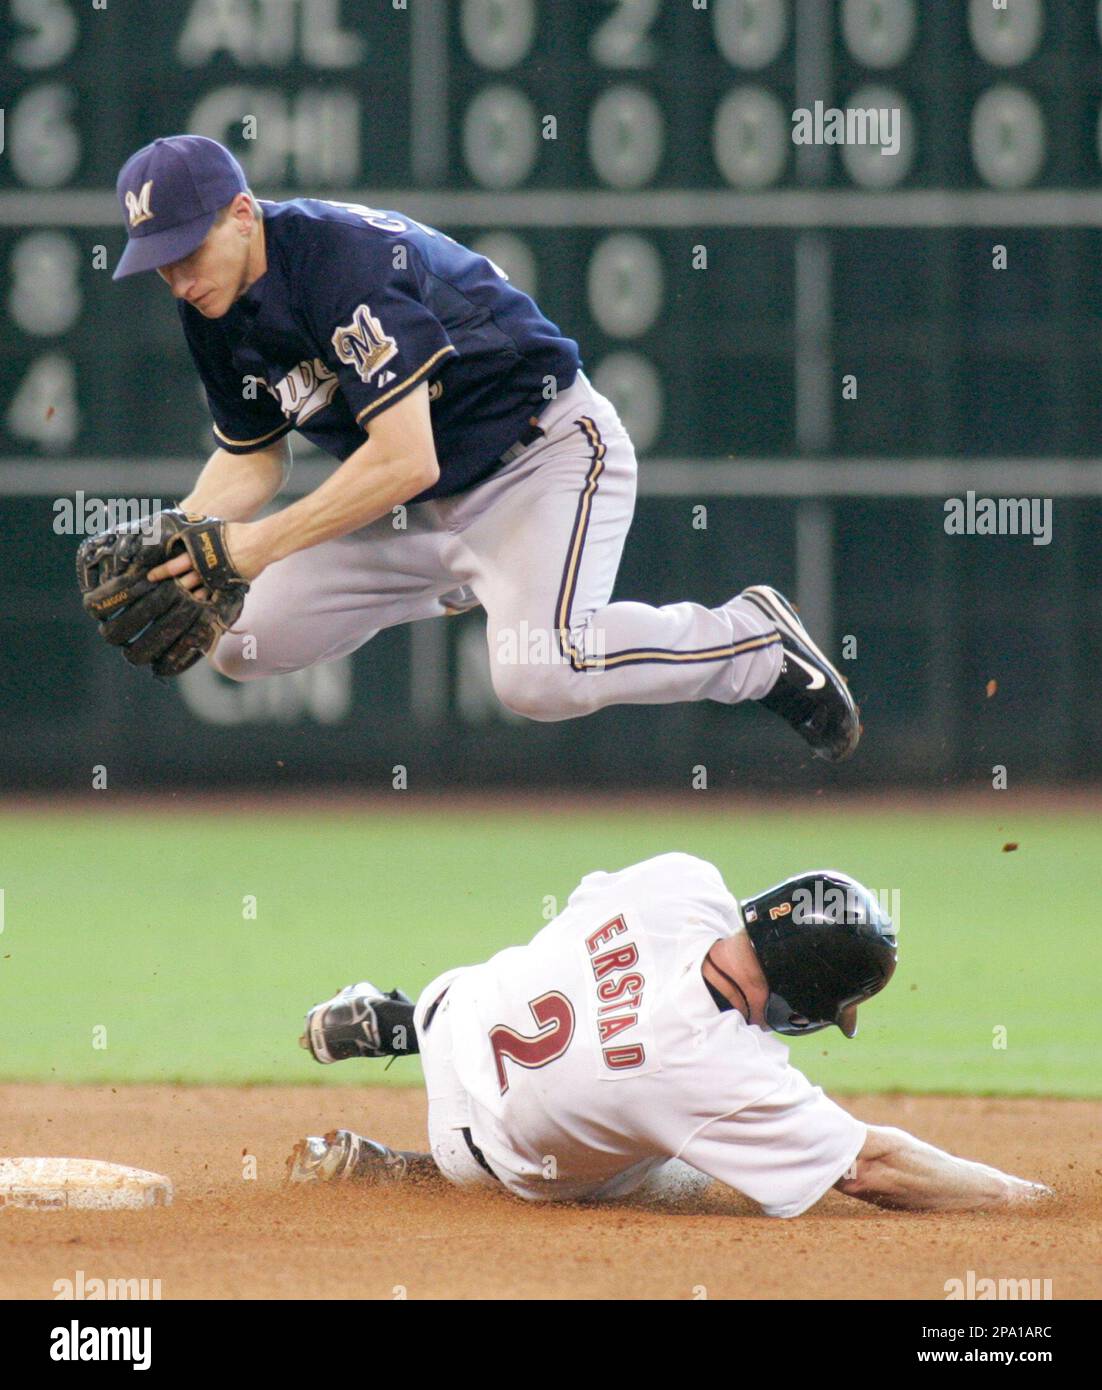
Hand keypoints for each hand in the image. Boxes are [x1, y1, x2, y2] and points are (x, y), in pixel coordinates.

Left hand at [146, 519, 267, 589]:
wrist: (256, 544)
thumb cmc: (233, 533)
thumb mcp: (209, 527)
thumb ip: (195, 533)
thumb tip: (181, 527)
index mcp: (196, 553)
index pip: (173, 566)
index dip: (160, 572)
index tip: (150, 577)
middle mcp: (202, 567)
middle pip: (182, 581)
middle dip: (171, 587)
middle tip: (159, 593)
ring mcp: (214, 578)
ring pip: (195, 591)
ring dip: (187, 595)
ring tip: (178, 600)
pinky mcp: (225, 585)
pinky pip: (211, 596)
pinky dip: (204, 599)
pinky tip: (198, 603)